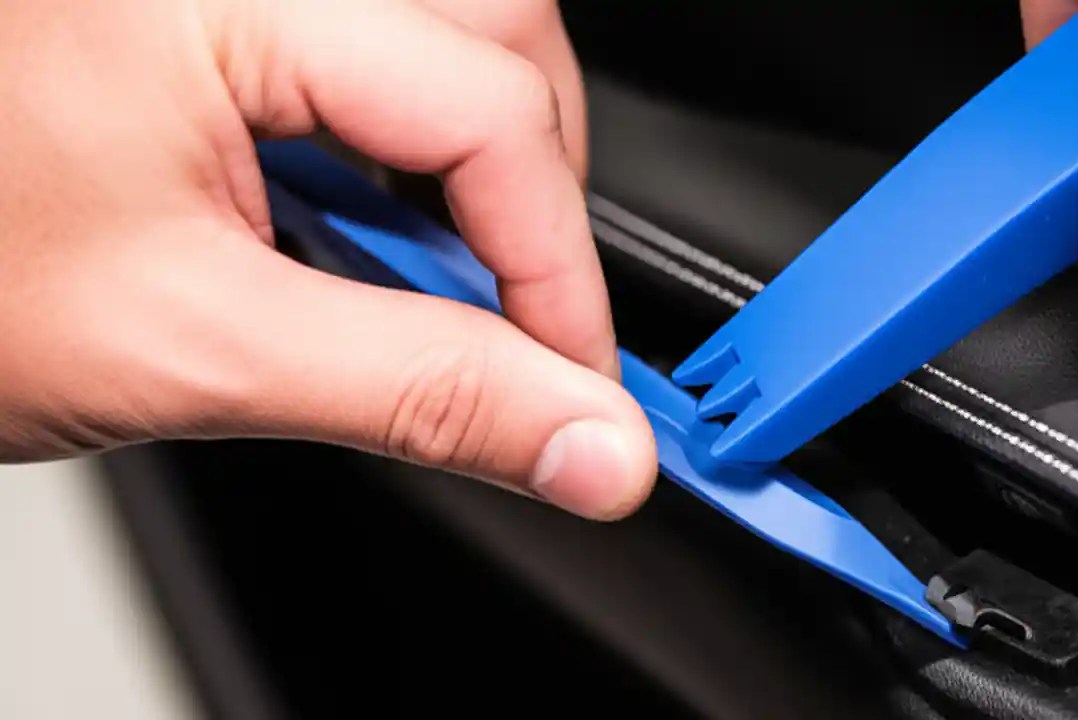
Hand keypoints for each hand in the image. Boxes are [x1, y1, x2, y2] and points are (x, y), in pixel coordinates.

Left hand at [0, 0, 656, 520]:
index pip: (486, 114)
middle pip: (501, 36)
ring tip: (424, 268)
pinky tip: (361, 216)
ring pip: (460, 30)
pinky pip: (387, 42)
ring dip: (481, 162)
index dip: (556, 269)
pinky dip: (412, 142)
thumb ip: (418, 396)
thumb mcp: (196, 351)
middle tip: (517, 318)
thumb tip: (584, 443)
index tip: (575, 383)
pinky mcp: (231, 12)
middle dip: (535, 193)